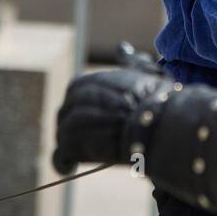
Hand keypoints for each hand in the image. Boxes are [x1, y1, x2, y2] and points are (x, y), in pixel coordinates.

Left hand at [52, 67, 172, 173]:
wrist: (155, 121)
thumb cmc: (157, 98)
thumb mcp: (145, 72)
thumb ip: (131, 61)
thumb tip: (121, 49)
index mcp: (87, 81)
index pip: (76, 97)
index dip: (86, 111)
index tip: (98, 122)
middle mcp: (73, 98)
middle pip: (67, 115)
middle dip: (76, 128)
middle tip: (93, 140)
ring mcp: (69, 120)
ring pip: (64, 135)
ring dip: (73, 145)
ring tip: (87, 153)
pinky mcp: (69, 143)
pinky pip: (59, 156)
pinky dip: (63, 163)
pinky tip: (70, 167)